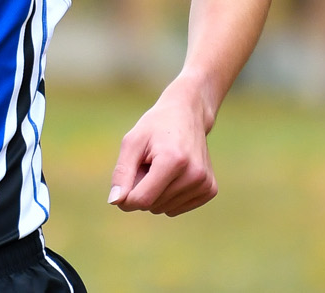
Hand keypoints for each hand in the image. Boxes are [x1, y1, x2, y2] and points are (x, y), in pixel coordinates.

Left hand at [107, 83, 216, 215]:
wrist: (188, 114)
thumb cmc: (155, 127)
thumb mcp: (132, 143)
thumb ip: (122, 173)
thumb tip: (115, 202)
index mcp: (173, 161)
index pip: (142, 199)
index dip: (126, 198)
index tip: (122, 186)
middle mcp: (194, 175)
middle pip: (152, 205)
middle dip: (142, 189)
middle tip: (148, 164)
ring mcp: (204, 183)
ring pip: (163, 209)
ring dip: (155, 193)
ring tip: (161, 167)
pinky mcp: (210, 190)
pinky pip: (176, 209)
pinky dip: (168, 197)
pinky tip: (174, 175)